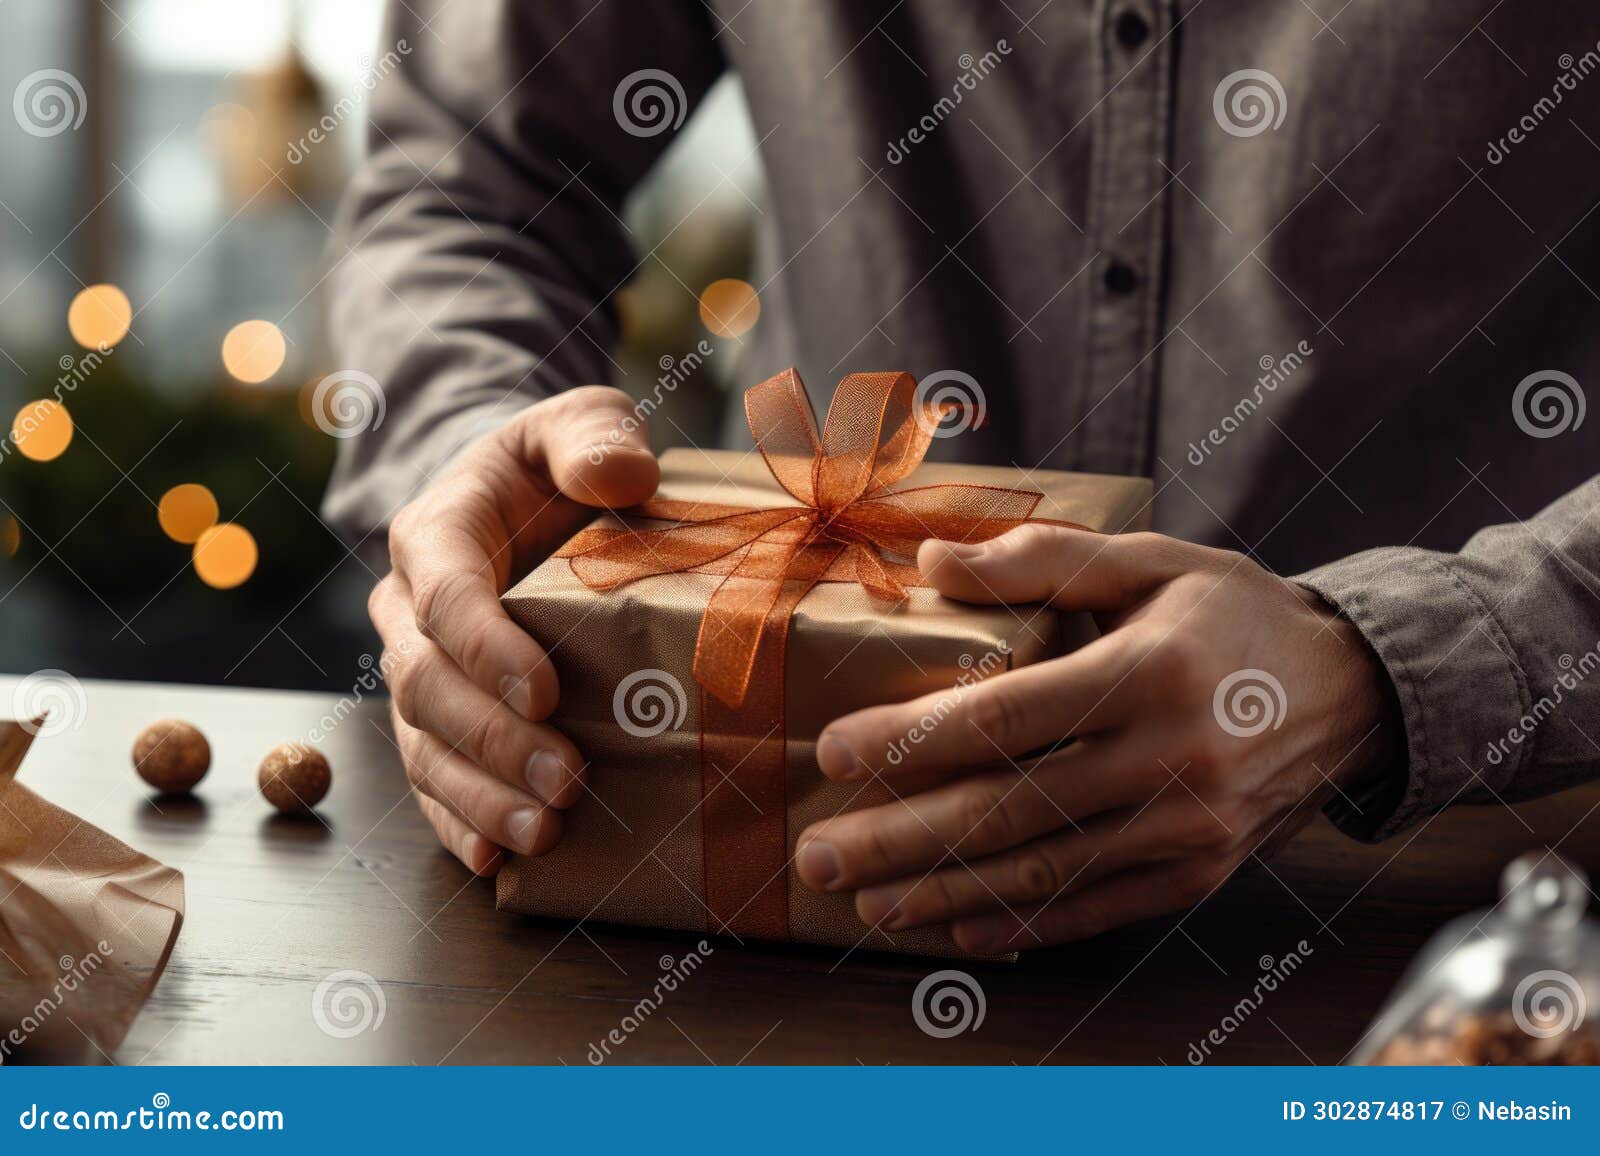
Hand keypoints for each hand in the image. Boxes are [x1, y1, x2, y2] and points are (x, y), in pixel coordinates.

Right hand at [369, 387, 657, 874]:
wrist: (522, 502)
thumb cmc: (556, 464)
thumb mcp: (579, 424)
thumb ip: (594, 437)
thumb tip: (624, 474)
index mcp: (437, 533)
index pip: (447, 594)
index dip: (487, 647)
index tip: (545, 693)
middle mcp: (411, 610)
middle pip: (428, 685)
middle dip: (493, 740)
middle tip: (565, 781)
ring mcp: (420, 671)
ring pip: (423, 745)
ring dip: (478, 796)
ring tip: (541, 834)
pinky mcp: (442, 719)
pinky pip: (433, 779)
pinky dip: (459, 822)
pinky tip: (498, 860)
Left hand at [794, 525, 1402, 951]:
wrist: (1356, 693)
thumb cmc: (1235, 616)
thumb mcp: (1152, 561)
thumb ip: (1042, 560)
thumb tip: (933, 564)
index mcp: (1150, 673)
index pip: (1004, 718)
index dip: (911, 740)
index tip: (834, 753)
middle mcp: (1170, 762)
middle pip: (1007, 812)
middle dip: (901, 841)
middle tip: (818, 855)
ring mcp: (1188, 830)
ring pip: (1041, 874)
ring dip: (943, 895)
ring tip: (865, 903)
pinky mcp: (1197, 873)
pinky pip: (1093, 909)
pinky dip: (1020, 925)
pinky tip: (957, 931)